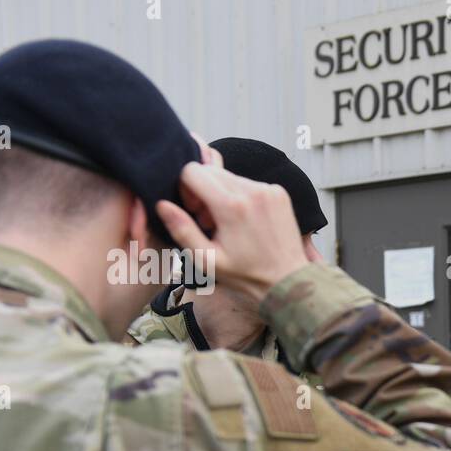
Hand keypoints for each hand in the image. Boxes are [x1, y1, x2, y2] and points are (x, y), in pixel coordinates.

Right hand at [155, 161, 308, 301]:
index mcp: (232, 206)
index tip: (195, 212)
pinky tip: (245, 220)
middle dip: (202, 191)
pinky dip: (241, 195)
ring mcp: (269, 189)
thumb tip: (162, 204)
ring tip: (229, 223)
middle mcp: (253, 191)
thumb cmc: (246, 274)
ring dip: (222, 193)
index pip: (192, 171)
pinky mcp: (279, 192)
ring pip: (229, 176)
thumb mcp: (207, 260)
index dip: (186, 189)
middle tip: (210, 220)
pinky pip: (249, 182)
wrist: (288, 280)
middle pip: (210, 170)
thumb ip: (182, 229)